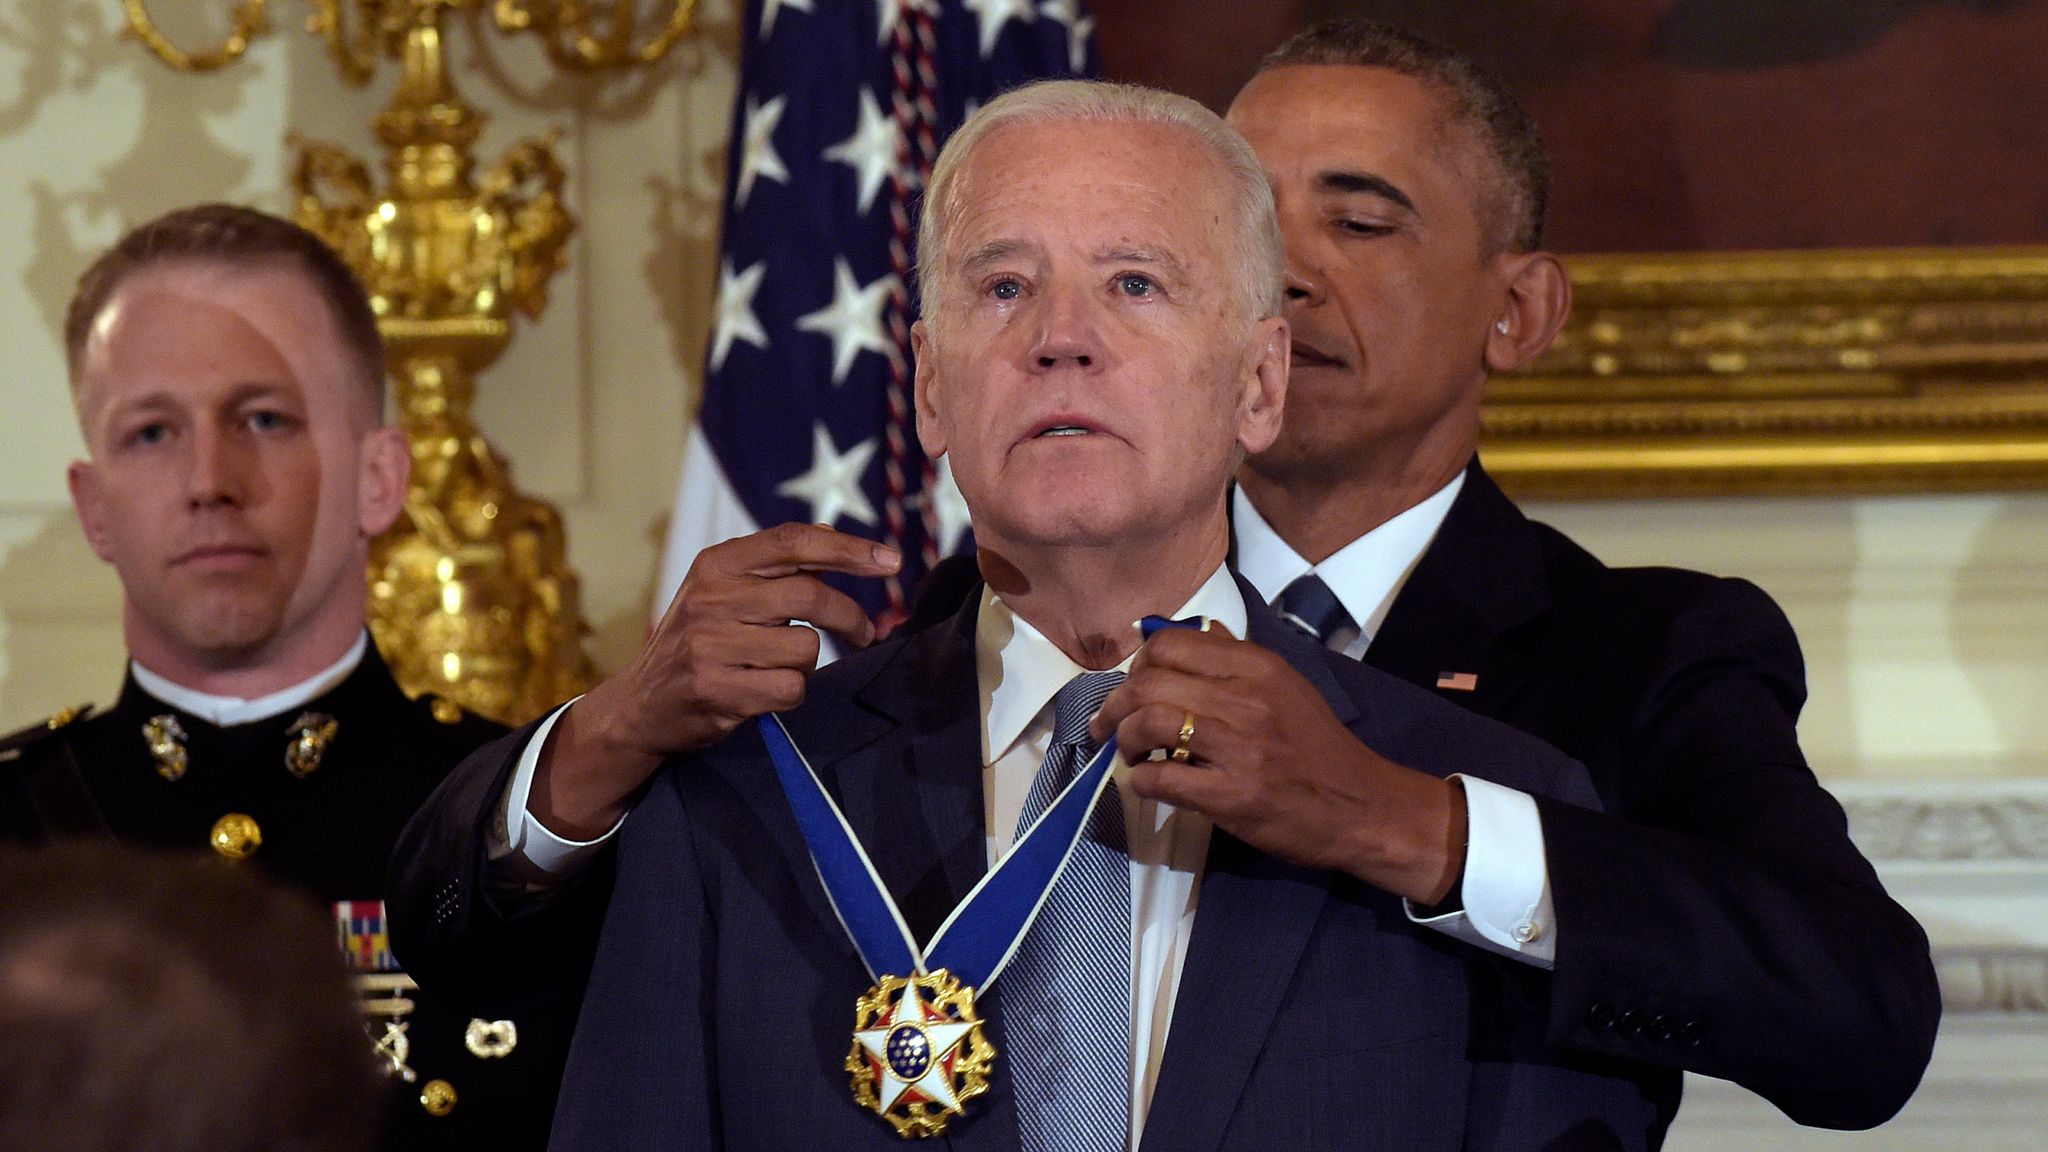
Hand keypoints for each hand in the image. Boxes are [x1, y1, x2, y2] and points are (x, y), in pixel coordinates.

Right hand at [531, 523, 900, 838]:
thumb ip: (771, 564)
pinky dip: (791, 694)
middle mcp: (712, 598)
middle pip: (810, 596)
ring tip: (777, 667)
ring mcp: (710, 645)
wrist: (641, 703)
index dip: (848, 548)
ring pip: (805, 648)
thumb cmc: (696, 639)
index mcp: (717, 564)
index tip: (890, 562)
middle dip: (849, 617)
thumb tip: (829, 533)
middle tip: (864, 633)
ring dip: (807, 663)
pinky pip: (790, 689)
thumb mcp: (721, 589)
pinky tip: (763, 692)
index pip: (793, 542)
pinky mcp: (716, 689)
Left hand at [1088, 626, 1466, 904]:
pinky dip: (1140, 781)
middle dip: (1116, 705)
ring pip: (1148, 723)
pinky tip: (1147, 783)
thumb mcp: (1286, 685)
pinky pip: (1161, 779)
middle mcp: (1245, 698)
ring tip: (1129, 754)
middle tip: (1111, 726)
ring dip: (1123, 740)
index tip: (1134, 687)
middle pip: (1149, 681)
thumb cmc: (1317, 746)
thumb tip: (1197, 633)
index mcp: (1255, 665)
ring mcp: (1238, 747)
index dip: (1138, 665)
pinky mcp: (1232, 795)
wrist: (1362, 806)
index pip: (1169, 644)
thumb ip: (1239, 658)